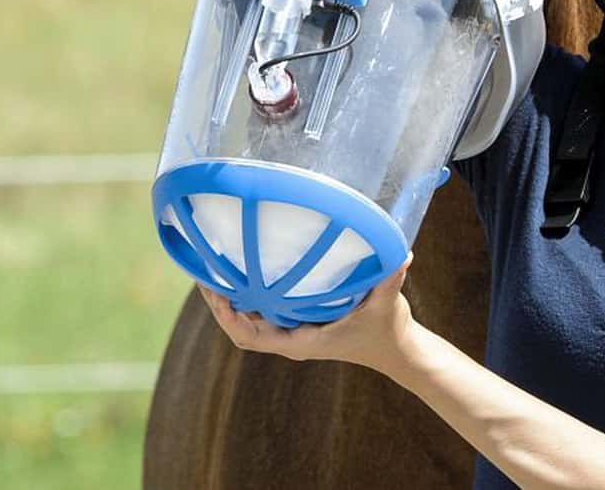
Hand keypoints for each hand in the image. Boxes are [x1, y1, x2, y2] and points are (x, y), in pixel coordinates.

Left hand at [197, 260, 416, 372]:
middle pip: (239, 326)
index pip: (249, 335)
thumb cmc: (386, 330)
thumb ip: (391, 279)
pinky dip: (248, 294)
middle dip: (218, 303)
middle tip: (203, 270)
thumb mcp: (387, 304)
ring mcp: (293, 330)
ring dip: (229, 298)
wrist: (396, 350)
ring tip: (213, 266)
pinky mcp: (299, 321)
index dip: (227, 316)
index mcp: (300, 341)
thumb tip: (402, 254)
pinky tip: (243, 268)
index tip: (214, 291)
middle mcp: (291, 338)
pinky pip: (262, 311)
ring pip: (248, 319)